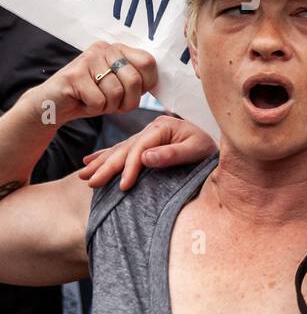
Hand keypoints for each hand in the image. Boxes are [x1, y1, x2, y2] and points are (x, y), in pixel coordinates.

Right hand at [27, 41, 157, 127]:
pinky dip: (94, 109)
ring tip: (96, 100)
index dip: (147, 85)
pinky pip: (99, 100)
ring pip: (116, 92)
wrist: (55, 104)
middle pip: (135, 80)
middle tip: (113, 104)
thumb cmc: (94, 97)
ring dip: (108, 106)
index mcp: (119, 49)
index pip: (149, 62)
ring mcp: (87, 59)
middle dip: (128, 102)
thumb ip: (139, 79)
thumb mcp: (121, 86)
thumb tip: (169, 81)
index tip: (134, 93)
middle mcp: (104, 49)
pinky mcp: (73, 75)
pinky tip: (84, 101)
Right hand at [79, 115, 216, 189]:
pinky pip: (120, 150)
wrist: (216, 145)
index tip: (122, 186)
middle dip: (106, 167)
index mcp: (163, 126)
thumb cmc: (209, 149)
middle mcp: (151, 129)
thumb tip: (145, 158)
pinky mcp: (145, 143)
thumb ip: (173, 154)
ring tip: (83, 175)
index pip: (140, 149)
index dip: (130, 168)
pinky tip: (89, 161)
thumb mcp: (197, 150)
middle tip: (90, 183)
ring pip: (118, 150)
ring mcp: (146, 135)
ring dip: (100, 163)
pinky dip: (104, 156)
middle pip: (124, 149)